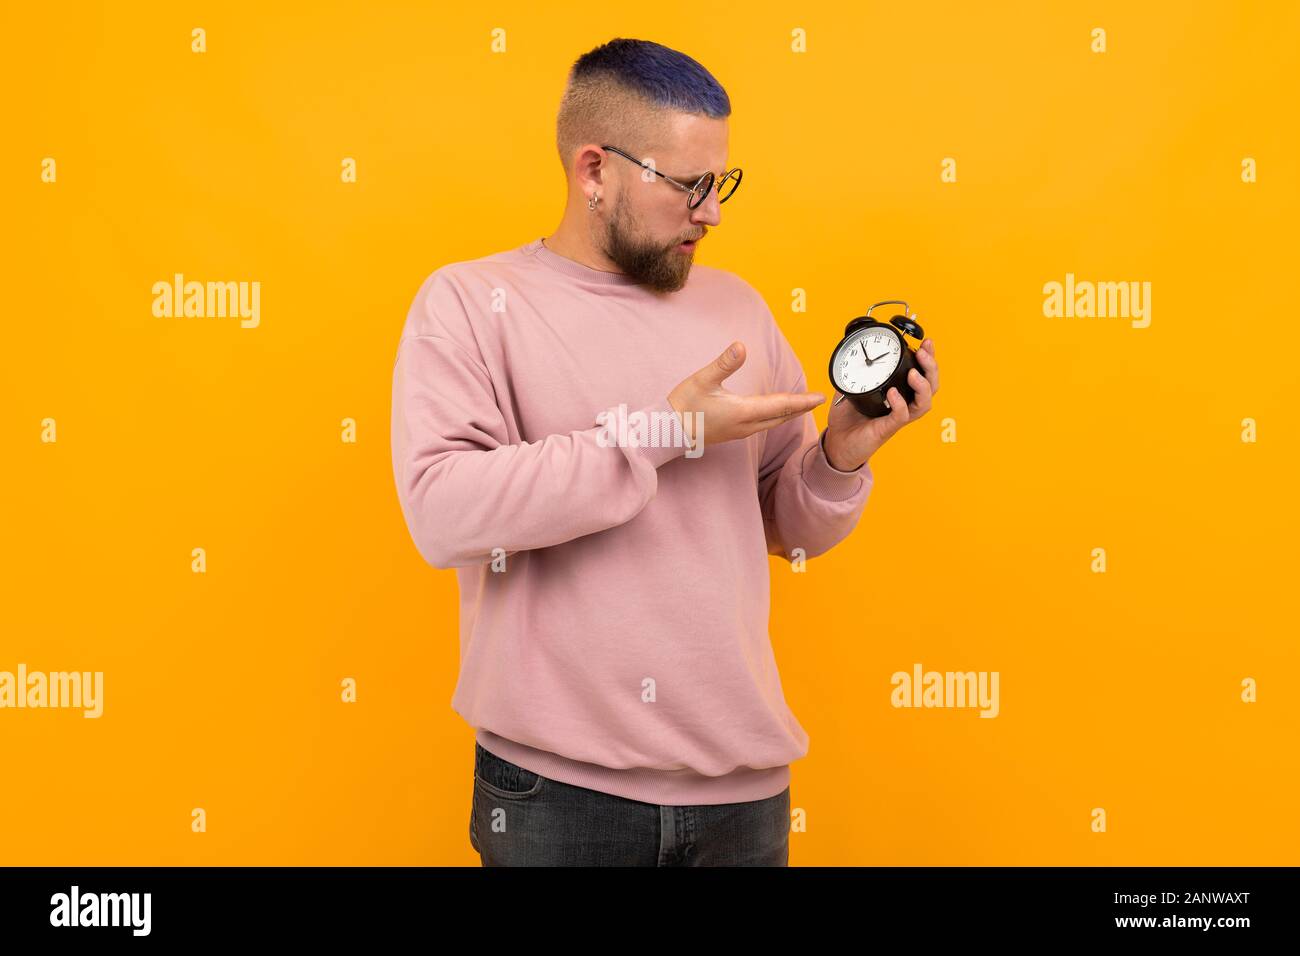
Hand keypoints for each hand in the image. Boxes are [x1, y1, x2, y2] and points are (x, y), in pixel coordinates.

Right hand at [668, 341, 825, 451]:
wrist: (666, 432)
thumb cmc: (682, 406)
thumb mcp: (702, 380)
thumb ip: (724, 363)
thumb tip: (741, 346)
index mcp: (742, 411)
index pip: (780, 405)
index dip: (801, 400)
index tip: (820, 397)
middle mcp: (745, 425)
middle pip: (780, 416)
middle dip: (800, 408)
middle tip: (818, 400)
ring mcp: (739, 431)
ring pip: (772, 423)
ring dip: (788, 414)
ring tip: (801, 406)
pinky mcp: (732, 433)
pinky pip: (762, 426)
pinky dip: (775, 418)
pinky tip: (774, 414)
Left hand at [824, 337, 938, 469]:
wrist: (836, 443)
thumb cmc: (847, 419)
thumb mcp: (850, 387)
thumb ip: (855, 371)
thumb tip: (854, 352)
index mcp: (899, 392)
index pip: (922, 374)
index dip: (928, 358)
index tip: (926, 342)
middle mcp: (903, 404)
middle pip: (931, 386)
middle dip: (931, 367)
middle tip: (923, 352)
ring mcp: (897, 418)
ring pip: (923, 403)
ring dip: (922, 386)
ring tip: (913, 374)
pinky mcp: (887, 429)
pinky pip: (901, 416)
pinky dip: (900, 403)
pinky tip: (893, 392)